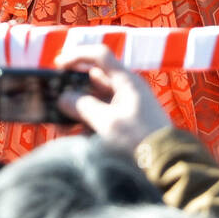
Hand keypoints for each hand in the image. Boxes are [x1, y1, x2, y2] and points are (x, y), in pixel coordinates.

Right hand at [54, 43, 169, 152]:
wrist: (165, 162)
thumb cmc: (139, 138)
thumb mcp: (107, 122)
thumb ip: (83, 107)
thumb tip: (63, 98)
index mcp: (126, 81)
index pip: (100, 56)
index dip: (77, 56)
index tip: (57, 65)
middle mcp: (126, 89)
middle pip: (94, 80)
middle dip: (72, 90)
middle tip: (53, 101)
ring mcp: (126, 105)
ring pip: (95, 100)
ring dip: (77, 110)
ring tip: (59, 125)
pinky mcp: (125, 122)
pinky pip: (101, 116)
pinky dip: (87, 123)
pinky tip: (74, 136)